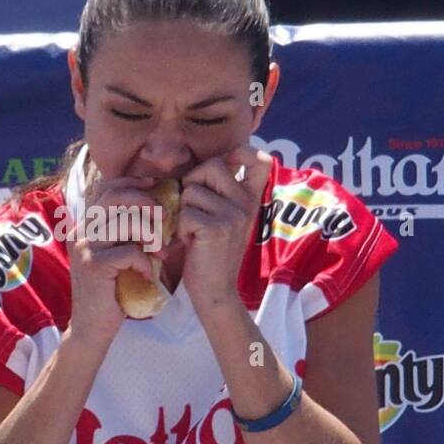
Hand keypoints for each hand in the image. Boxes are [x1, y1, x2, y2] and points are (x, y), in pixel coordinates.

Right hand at [66, 173, 158, 345]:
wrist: (92, 328)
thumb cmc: (112, 290)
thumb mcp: (119, 254)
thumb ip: (130, 232)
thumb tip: (160, 208)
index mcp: (86, 225)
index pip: (107, 188)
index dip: (132, 182)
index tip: (153, 186)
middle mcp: (81, 231)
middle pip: (115, 196)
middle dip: (146, 201)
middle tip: (164, 218)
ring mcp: (85, 247)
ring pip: (126, 221)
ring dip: (151, 234)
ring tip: (160, 252)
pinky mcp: (93, 266)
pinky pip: (129, 251)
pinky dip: (144, 261)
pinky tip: (145, 274)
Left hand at [178, 145, 273, 312]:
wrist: (215, 290)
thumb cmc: (211, 252)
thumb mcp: (224, 218)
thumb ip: (219, 193)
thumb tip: (202, 167)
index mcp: (250, 199)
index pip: (261, 160)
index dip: (244, 152)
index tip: (231, 163)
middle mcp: (246, 203)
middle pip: (212, 165)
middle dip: (193, 182)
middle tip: (194, 208)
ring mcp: (233, 215)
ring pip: (192, 191)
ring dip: (184, 211)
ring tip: (194, 231)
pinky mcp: (216, 228)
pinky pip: (185, 212)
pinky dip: (181, 228)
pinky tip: (191, 242)